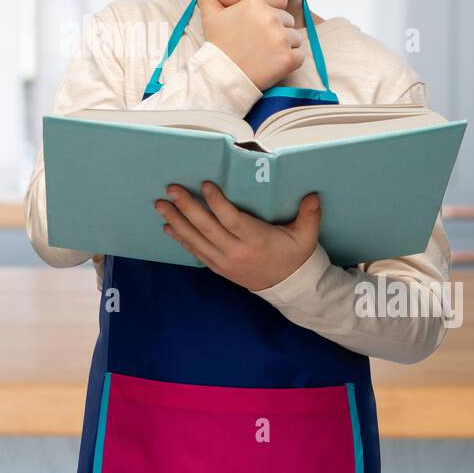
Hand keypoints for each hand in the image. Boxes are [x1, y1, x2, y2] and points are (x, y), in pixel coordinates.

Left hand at [154, 181, 321, 290]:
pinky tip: (168, 226)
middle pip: (207, 227)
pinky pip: (195, 252)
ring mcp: (224, 261)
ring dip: (176, 221)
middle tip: (172, 189)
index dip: (217, 202)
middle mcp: (236, 251)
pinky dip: (180, 238)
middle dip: (187, 207)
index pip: (232, 220)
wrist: (288, 288)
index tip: (205, 184)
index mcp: (257, 240)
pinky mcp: (218, 267)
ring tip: (161, 204)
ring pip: (195, 240)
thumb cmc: (295, 256)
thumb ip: (310, 215)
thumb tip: (312, 195)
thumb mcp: (306, 236)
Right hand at [191, 0, 302, 90]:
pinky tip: (271, 65)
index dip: (270, 14)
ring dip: (283, 47)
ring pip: (294, 37)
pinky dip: (289, 62)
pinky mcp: (289, 58)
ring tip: (262, 55)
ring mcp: (282, 38)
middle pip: (287, 19)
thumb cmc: (217, 45)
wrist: (221, 78)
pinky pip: (299, 56)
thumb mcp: (209, 14)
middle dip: (277, 31)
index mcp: (256, 2)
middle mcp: (271, 17)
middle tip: (257, 44)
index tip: (256, 28)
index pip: (279, 0)